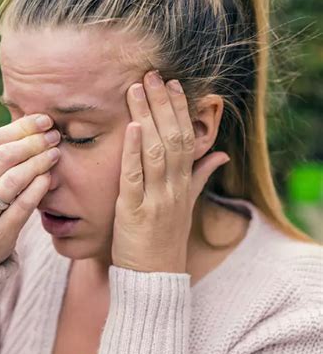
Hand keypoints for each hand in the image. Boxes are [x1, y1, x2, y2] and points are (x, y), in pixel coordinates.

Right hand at [0, 114, 60, 265]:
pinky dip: (38, 188)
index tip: (44, 120)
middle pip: (2, 158)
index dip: (20, 128)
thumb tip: (32, 123)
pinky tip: (49, 177)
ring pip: (12, 180)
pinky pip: (22, 206)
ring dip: (38, 163)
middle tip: (53, 136)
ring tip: (54, 154)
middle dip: (32, 143)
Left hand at [111, 71, 229, 272]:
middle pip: (172, 138)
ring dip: (147, 118)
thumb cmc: (166, 239)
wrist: (154, 278)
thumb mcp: (188, 205)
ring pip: (156, 151)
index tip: (171, 85)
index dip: (179, 110)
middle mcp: (175, 188)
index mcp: (185, 184)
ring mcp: (156, 199)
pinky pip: (134, 177)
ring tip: (137, 89)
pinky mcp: (133, 211)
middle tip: (151, 75)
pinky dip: (133, 152)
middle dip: (162, 104)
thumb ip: (201, 177)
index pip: (187, 139)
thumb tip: (221, 155)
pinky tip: (131, 127)